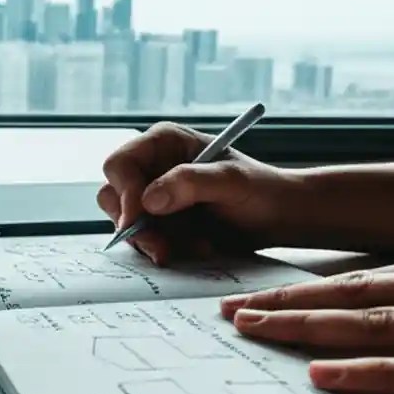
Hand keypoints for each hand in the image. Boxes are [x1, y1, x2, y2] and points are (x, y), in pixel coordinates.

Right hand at [97, 122, 299, 263]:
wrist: (279, 217)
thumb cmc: (262, 189)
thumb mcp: (231, 181)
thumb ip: (191, 183)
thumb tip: (148, 199)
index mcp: (163, 143)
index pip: (120, 165)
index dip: (124, 193)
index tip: (138, 221)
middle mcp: (151, 167)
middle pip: (114, 197)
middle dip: (138, 227)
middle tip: (165, 248)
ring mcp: (154, 197)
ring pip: (127, 225)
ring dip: (158, 242)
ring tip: (199, 246)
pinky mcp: (160, 223)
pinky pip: (145, 241)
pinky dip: (168, 250)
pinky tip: (199, 248)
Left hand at [221, 250, 393, 393]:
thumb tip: (391, 306)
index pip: (372, 274)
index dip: (310, 285)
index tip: (260, 295)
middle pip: (361, 290)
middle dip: (291, 301)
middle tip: (233, 312)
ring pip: (383, 322)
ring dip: (312, 329)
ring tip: (258, 334)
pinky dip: (372, 373)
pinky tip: (327, 375)